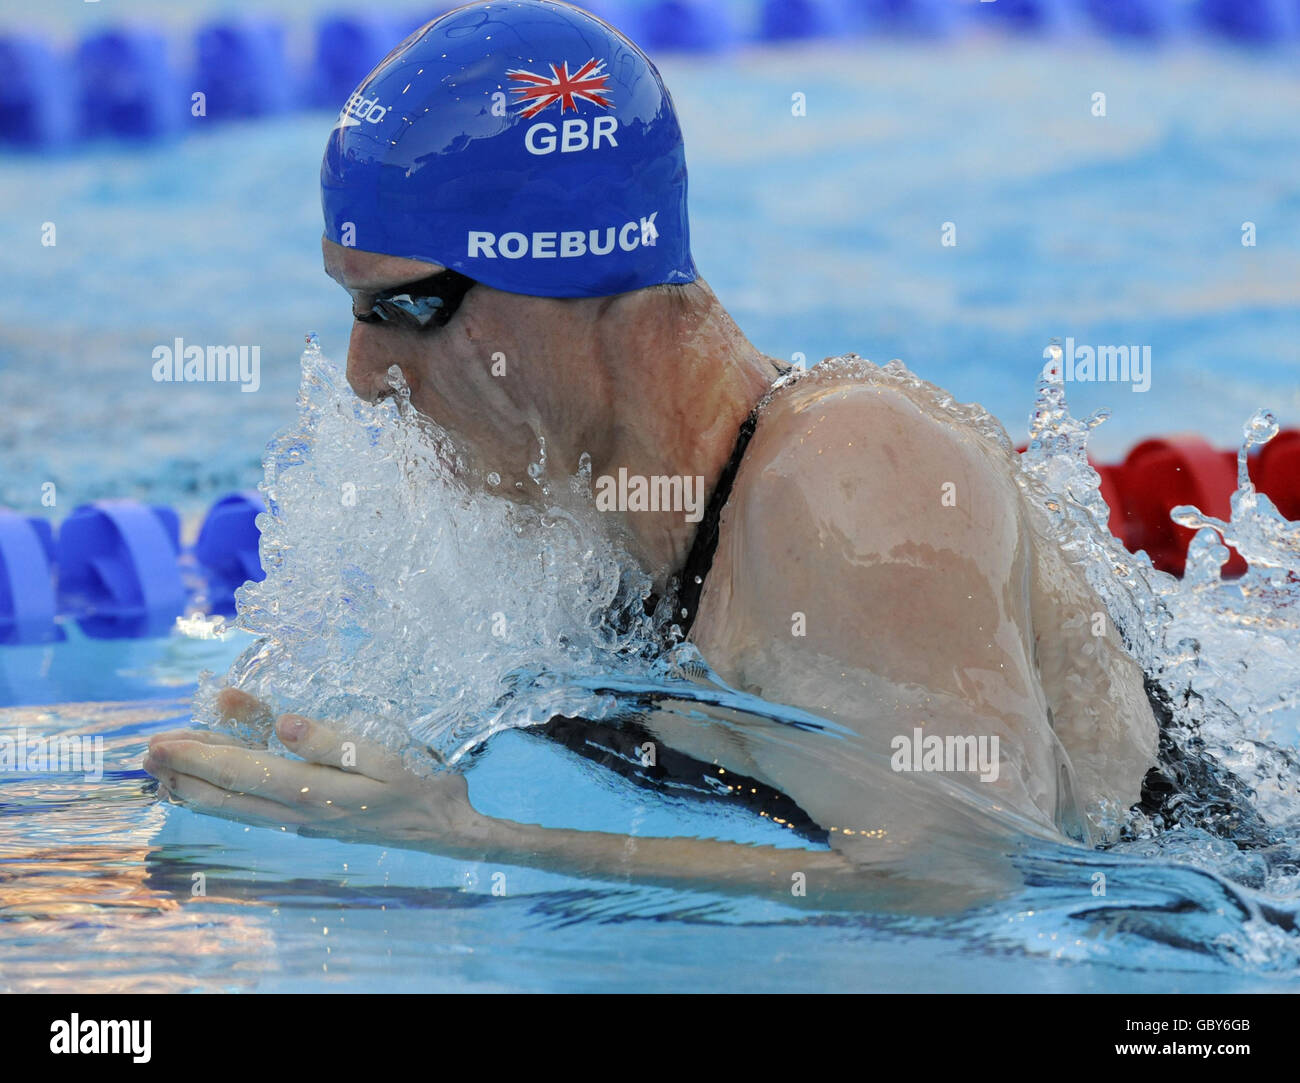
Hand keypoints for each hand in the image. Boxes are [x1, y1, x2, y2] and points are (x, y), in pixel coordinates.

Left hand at [143, 689, 488, 854]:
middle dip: (182, 773)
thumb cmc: (422, 784)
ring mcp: (301, 822)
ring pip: (233, 807)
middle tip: (145, 752)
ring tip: (163, 768)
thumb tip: (281, 723)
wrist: (445, 831)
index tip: (160, 741)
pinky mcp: (307, 822)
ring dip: (195, 786)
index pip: (242, 771)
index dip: (198, 755)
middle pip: (225, 795)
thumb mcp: (387, 753)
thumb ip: (331, 739)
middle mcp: (299, 812)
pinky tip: (210, 785)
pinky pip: (251, 809)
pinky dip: (222, 794)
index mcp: (315, 791)